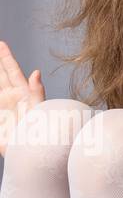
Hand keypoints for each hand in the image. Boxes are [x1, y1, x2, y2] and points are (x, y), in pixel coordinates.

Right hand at [0, 40, 45, 158]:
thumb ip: (37, 91)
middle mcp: (10, 98)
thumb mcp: (41, 109)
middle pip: (0, 76)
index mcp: (23, 93)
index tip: (1, 44)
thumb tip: (36, 71)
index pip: (12, 70)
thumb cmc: (42, 132)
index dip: (6, 57)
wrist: (32, 153)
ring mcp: (2, 107)